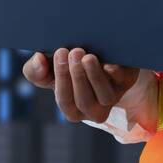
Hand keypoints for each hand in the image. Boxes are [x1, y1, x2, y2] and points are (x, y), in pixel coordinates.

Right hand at [22, 47, 140, 123]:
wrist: (98, 56)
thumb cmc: (69, 68)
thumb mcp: (49, 70)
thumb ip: (35, 70)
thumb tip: (39, 60)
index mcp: (74, 110)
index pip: (66, 102)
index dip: (62, 80)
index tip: (59, 54)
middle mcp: (94, 109)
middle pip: (85, 101)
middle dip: (77, 77)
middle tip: (72, 52)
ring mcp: (113, 97)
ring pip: (106, 97)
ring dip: (95, 76)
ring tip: (87, 56)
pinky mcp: (127, 82)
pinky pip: (123, 81)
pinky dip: (115, 70)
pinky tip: (106, 57)